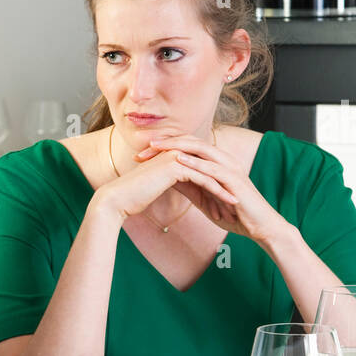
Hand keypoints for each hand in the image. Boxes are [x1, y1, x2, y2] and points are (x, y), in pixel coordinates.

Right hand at [93, 141, 238, 224]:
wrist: (117, 200)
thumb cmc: (132, 197)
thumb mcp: (155, 188)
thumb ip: (166, 183)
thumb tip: (174, 189)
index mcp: (171, 156)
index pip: (199, 168)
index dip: (214, 183)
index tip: (225, 197)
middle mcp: (175, 152)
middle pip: (207, 168)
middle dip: (224, 184)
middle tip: (238, 198)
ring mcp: (176, 157)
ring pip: (209, 172)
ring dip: (225, 188)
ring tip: (238, 203)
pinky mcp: (177, 167)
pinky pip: (204, 179)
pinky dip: (218, 191)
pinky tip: (228, 203)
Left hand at [134, 134, 284, 242]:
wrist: (259, 227)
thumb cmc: (233, 213)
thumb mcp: (204, 198)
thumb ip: (188, 185)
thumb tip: (165, 178)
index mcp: (216, 162)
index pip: (188, 147)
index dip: (166, 147)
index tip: (142, 153)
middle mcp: (223, 160)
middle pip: (191, 142)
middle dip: (167, 143)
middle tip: (144, 147)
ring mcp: (230, 167)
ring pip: (201, 149)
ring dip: (177, 147)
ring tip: (157, 147)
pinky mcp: (234, 179)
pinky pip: (213, 168)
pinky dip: (196, 163)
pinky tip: (179, 161)